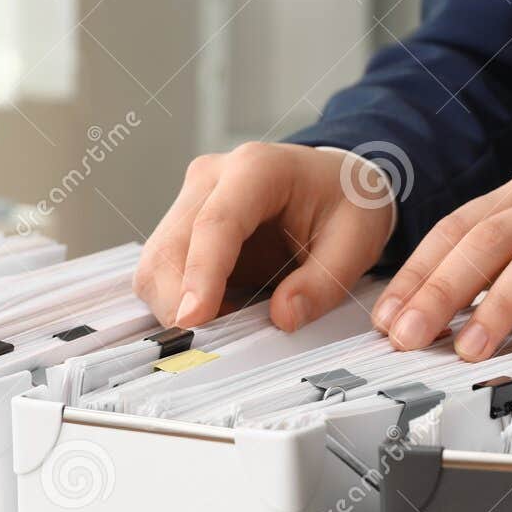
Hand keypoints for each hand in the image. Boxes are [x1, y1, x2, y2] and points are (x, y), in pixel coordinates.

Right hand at [135, 143, 396, 330]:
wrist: (334, 183)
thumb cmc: (345, 204)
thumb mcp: (356, 242)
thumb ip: (322, 284)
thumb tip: (283, 319)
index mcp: (256, 169)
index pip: (215, 224)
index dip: (200, 275)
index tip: (194, 319)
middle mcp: (211, 178)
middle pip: (169, 247)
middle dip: (178, 302)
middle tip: (211, 342)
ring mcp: (191, 200)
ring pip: (155, 262)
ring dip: (175, 305)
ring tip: (224, 323)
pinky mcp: (183, 226)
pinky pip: (162, 271)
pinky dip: (179, 301)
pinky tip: (217, 310)